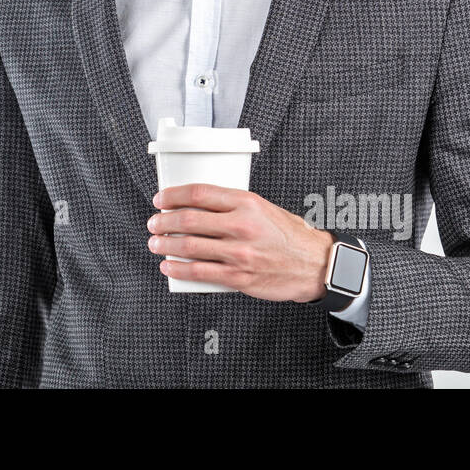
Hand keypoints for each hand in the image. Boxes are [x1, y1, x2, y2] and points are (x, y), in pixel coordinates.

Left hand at [148, 183, 333, 302]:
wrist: (315, 264)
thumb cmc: (288, 235)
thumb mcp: (262, 208)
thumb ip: (232, 205)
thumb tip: (196, 206)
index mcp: (246, 203)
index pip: (199, 193)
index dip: (173, 195)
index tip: (160, 198)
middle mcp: (241, 225)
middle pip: (188, 220)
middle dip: (163, 221)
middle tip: (154, 222)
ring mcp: (239, 253)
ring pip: (189, 247)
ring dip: (165, 245)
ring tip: (155, 243)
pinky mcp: (239, 276)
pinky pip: (200, 272)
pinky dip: (178, 269)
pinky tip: (168, 266)